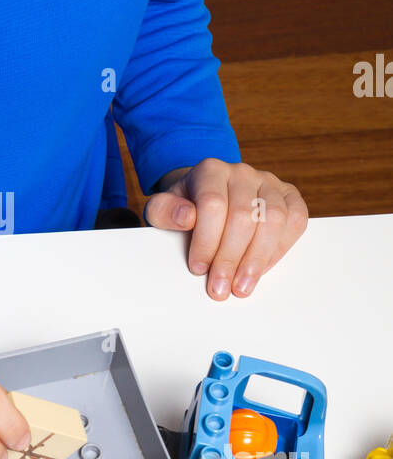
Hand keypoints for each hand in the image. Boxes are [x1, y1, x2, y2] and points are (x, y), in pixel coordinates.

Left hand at [143, 159, 308, 299]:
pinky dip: (280, 249)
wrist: (206, 197)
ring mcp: (269, 183)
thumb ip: (164, 211)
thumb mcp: (163, 209)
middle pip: (244, 216)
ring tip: (242, 286)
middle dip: (230, 258)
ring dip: (257, 259)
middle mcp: (243, 173)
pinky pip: (296, 221)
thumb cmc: (186, 207)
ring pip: (274, 219)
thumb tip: (186, 217)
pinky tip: (261, 270)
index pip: (213, 204)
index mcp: (211, 170)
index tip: (198, 268)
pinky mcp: (289, 196)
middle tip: (219, 287)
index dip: (206, 241)